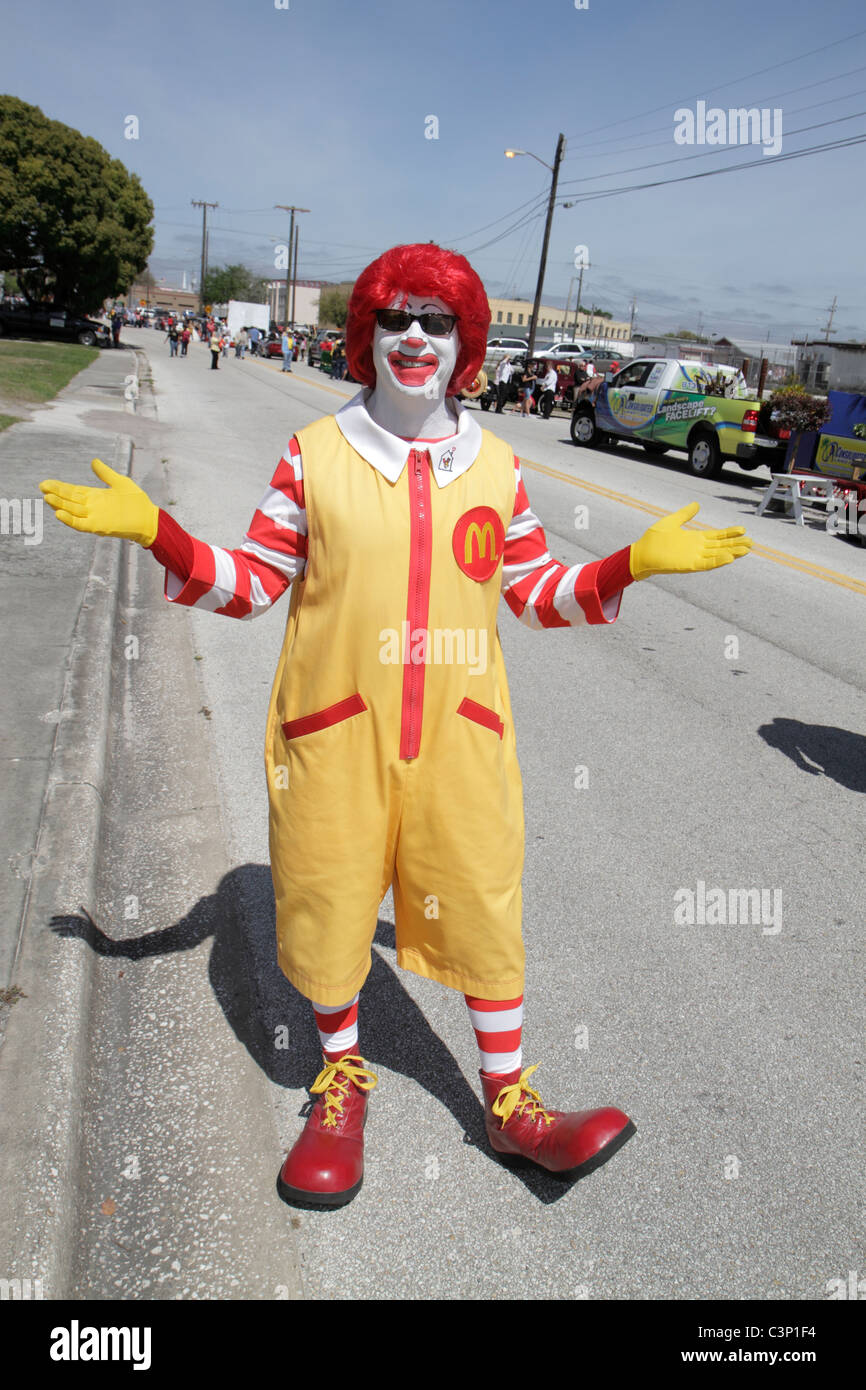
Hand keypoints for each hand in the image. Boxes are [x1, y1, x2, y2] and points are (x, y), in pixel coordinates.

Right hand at [39, 458, 158, 547]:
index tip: (47, 482)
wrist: (149, 518)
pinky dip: (70, 520)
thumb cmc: (137, 502)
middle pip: (69, 499)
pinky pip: (81, 524)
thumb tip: (93, 461)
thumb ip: (105, 473)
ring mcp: (94, 517)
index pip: (73, 491)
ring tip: (47, 497)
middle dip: (56, 493)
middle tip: (42, 487)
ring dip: (60, 505)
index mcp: (95, 496)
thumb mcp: (120, 482)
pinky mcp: (99, 526)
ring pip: (72, 511)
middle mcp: (92, 507)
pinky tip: (59, 513)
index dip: (60, 487)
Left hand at [629, 502, 751, 581]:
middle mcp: (697, 549)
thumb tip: (696, 504)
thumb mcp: (672, 522)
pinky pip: (706, 564)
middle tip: (752, 542)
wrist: (640, 552)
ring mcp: (694, 557)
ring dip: (731, 552)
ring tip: (746, 550)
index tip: (743, 529)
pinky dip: (718, 561)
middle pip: (721, 546)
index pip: (717, 536)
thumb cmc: (653, 539)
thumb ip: (685, 514)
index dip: (730, 533)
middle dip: (736, 544)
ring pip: (717, 555)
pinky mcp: (688, 565)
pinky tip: (729, 558)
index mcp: (695, 539)